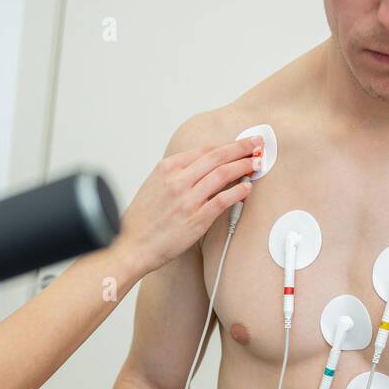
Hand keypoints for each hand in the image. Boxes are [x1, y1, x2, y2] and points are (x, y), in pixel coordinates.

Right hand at [111, 136, 261, 276]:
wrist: (130, 245)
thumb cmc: (142, 220)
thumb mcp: (154, 185)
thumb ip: (176, 174)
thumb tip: (202, 168)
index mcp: (167, 168)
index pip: (204, 150)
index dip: (227, 145)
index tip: (240, 143)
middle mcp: (178, 180)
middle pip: (217, 157)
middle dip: (241, 148)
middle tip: (257, 144)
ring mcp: (188, 199)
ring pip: (222, 174)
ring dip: (244, 166)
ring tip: (256, 164)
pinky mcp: (196, 219)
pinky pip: (222, 200)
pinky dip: (238, 191)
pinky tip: (247, 188)